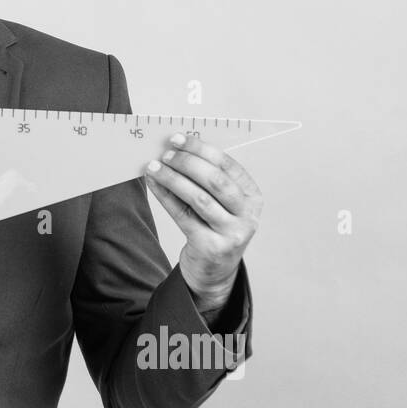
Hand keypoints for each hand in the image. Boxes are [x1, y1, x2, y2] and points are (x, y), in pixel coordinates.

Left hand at [143, 133, 262, 309]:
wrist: (214, 269)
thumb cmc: (214, 226)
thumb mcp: (220, 203)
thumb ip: (206, 179)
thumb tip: (176, 149)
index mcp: (253, 196)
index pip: (228, 165)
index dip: (201, 149)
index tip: (178, 138)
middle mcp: (248, 215)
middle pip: (216, 181)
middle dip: (188, 163)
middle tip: (166, 154)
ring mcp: (231, 233)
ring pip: (199, 198)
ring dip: (173, 179)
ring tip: (154, 167)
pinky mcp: (211, 246)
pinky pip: (183, 216)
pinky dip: (165, 197)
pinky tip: (154, 184)